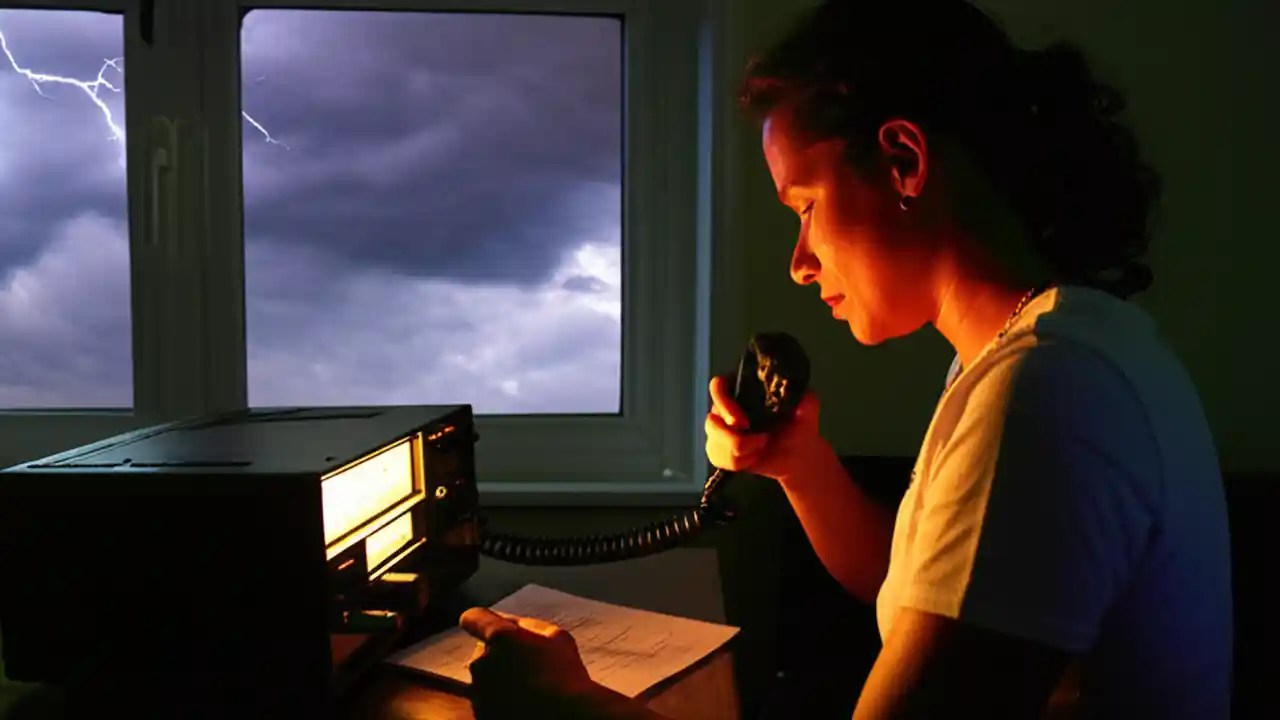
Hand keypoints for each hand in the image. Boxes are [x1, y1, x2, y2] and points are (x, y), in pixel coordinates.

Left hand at [459, 607, 599, 718]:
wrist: (565, 719)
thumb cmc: (566, 676)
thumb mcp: (558, 638)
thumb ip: (529, 626)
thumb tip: (512, 625)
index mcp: (499, 637)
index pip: (473, 618)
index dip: (479, 622)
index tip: (487, 627)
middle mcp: (481, 662)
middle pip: (482, 653)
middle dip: (498, 657)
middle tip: (525, 669)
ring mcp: (478, 692)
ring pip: (483, 679)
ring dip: (498, 682)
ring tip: (527, 692)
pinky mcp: (480, 714)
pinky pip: (486, 702)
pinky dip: (499, 703)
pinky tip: (523, 707)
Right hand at [704, 374, 824, 482]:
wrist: (797, 454)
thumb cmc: (799, 426)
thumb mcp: (807, 409)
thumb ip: (805, 399)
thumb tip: (797, 394)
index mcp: (742, 389)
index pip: (718, 387)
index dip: (724, 403)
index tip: (743, 421)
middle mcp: (726, 407)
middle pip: (712, 421)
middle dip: (733, 438)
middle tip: (761, 441)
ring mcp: (720, 429)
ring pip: (714, 443)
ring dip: (739, 453)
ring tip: (761, 449)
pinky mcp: (720, 449)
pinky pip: (717, 458)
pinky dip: (737, 463)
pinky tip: (752, 459)